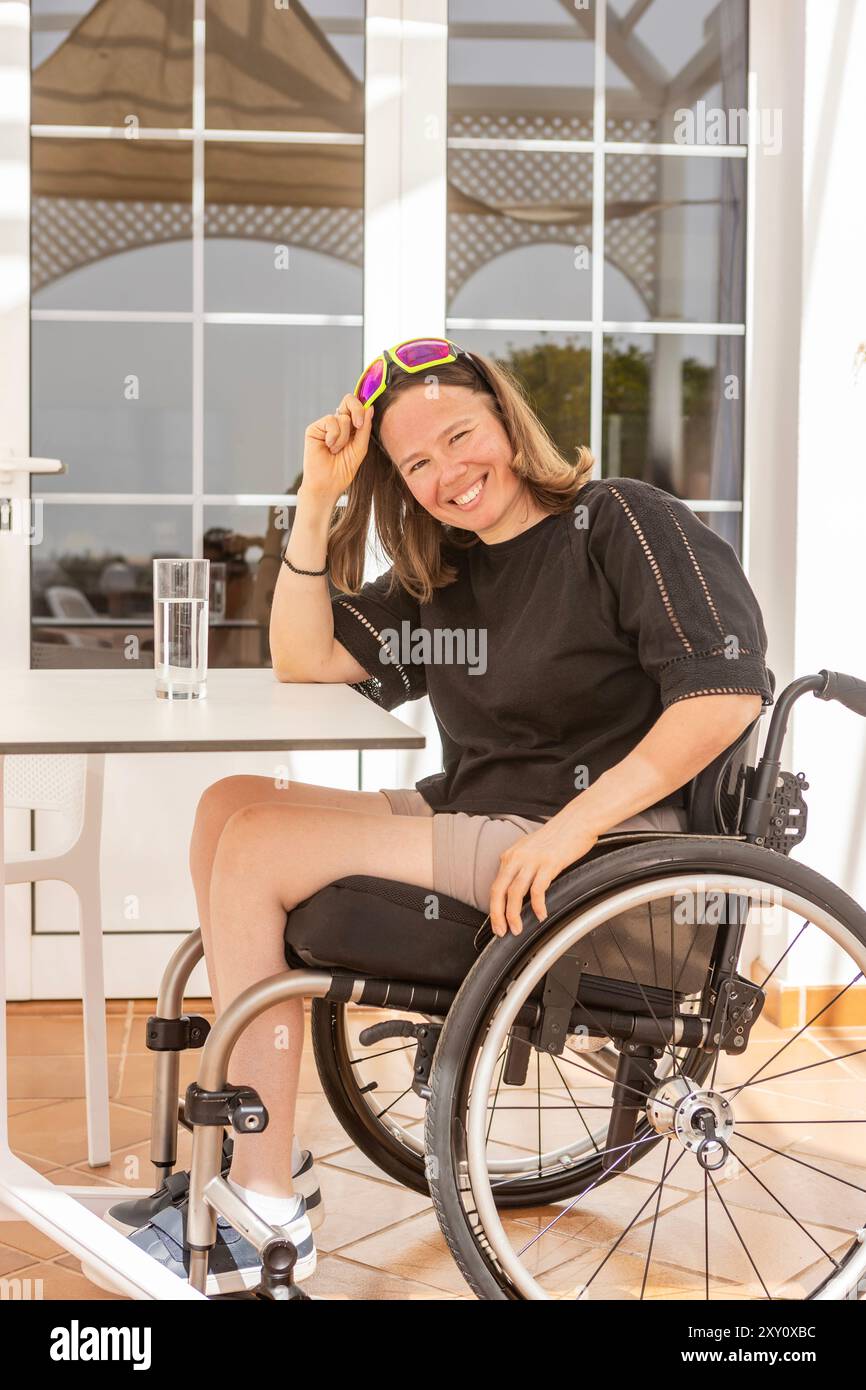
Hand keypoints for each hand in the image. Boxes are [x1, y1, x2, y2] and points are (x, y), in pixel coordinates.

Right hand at [301, 394, 374, 502]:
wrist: (328, 484)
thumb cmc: (343, 469)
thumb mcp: (360, 447)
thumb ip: (365, 428)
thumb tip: (369, 407)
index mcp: (350, 427)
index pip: (358, 407)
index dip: (364, 404)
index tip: (370, 407)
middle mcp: (338, 423)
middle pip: (349, 400)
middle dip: (357, 410)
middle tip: (359, 425)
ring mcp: (325, 425)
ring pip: (343, 417)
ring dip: (344, 437)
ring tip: (336, 450)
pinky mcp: (314, 428)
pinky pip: (331, 421)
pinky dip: (334, 436)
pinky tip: (329, 447)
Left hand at [488, 817, 598, 936]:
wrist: (576, 821)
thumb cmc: (556, 837)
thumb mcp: (530, 850)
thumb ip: (521, 867)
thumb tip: (516, 890)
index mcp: (510, 856)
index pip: (495, 886)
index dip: (494, 908)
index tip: (497, 923)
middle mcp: (517, 857)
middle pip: (499, 891)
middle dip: (497, 915)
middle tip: (501, 932)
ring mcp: (532, 860)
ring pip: (515, 892)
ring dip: (514, 915)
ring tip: (517, 929)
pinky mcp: (549, 862)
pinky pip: (538, 889)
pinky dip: (538, 905)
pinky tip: (541, 915)